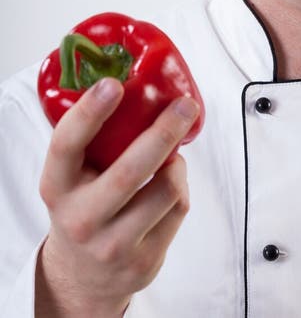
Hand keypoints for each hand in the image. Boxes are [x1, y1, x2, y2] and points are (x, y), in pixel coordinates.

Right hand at [35, 76, 200, 317]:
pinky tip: (167, 187)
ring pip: (166, 188)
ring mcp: (113, 244)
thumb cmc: (85, 206)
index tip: (113, 84)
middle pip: (130, 171)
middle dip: (164, 132)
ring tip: (170, 158)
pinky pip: (178, 208)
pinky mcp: (144, 260)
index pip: (67, 145)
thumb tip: (137, 83)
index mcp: (58, 186)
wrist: (84, 277)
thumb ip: (94, 140)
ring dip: (176, 164)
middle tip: (184, 105)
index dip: (89, 112)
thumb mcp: (73, 177)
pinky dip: (180, 188)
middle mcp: (81, 218)